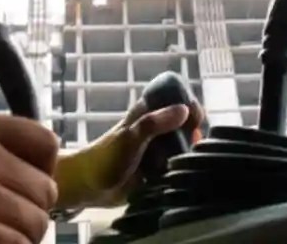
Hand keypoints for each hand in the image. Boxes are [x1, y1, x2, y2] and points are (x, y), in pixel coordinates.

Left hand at [54, 99, 203, 209]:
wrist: (90, 186)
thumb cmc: (107, 156)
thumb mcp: (131, 136)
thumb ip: (154, 123)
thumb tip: (184, 110)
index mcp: (149, 112)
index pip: (178, 100)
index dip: (191, 107)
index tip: (196, 121)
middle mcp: (156, 128)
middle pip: (186, 125)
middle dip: (193, 134)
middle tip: (193, 146)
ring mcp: (158, 149)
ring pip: (183, 146)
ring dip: (189, 153)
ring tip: (188, 162)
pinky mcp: (159, 168)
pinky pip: (178, 166)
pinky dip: (183, 169)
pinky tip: (184, 175)